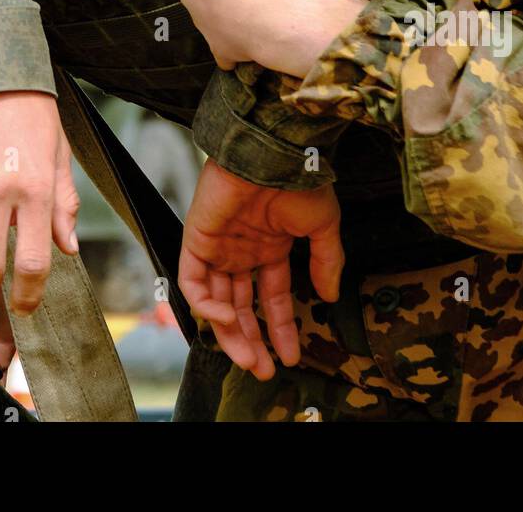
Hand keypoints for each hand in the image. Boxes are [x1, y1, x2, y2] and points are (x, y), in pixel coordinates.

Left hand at [179, 158, 343, 380]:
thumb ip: (325, 262)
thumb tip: (330, 298)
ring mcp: (219, 246)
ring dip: (230, 333)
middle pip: (241, 307)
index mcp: (270, 246)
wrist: (273, 154)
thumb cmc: (299, 182)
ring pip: (216, 301)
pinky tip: (228, 318)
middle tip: (264, 369)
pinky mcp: (196, 238)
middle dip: (252, 341)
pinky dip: (207, 305)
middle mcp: (242, 250)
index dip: (281, 329)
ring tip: (251, 358)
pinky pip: (193, 281)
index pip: (271, 298)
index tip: (292, 357)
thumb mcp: (323, 227)